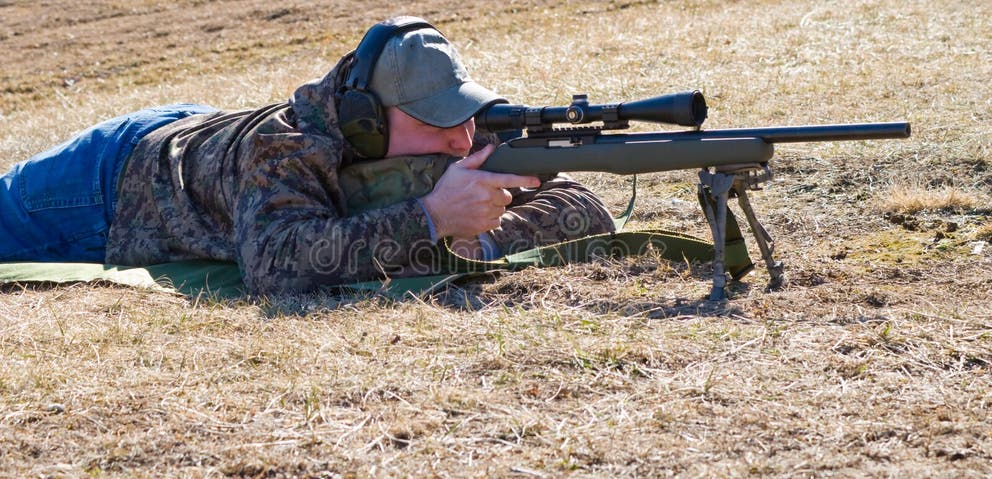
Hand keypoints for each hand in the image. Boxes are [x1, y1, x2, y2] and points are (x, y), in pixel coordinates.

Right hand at [421, 144, 540, 237]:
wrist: (434, 214)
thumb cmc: (445, 189)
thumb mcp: (457, 169)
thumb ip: (477, 158)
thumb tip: (491, 148)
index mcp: (482, 180)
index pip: (509, 179)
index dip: (525, 179)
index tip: (536, 180)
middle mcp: (486, 196)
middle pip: (507, 196)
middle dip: (500, 195)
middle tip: (485, 194)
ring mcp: (485, 212)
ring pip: (502, 209)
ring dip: (494, 207)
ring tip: (478, 205)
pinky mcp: (483, 225)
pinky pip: (497, 221)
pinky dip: (491, 218)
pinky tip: (478, 214)